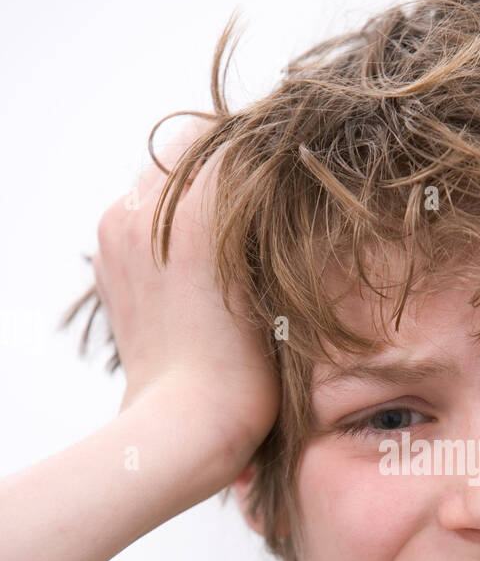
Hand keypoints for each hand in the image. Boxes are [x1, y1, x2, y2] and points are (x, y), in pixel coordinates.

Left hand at [92, 118, 280, 468]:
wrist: (185, 423)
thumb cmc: (248, 369)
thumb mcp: (278, 282)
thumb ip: (272, 213)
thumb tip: (283, 163)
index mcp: (196, 213)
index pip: (235, 138)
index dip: (268, 146)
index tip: (292, 165)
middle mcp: (145, 211)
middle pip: (194, 146)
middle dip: (229, 160)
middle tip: (265, 188)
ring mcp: (118, 231)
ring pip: (163, 174)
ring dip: (197, 187)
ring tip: (231, 224)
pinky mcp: (107, 254)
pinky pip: (141, 209)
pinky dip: (169, 216)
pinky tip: (198, 252)